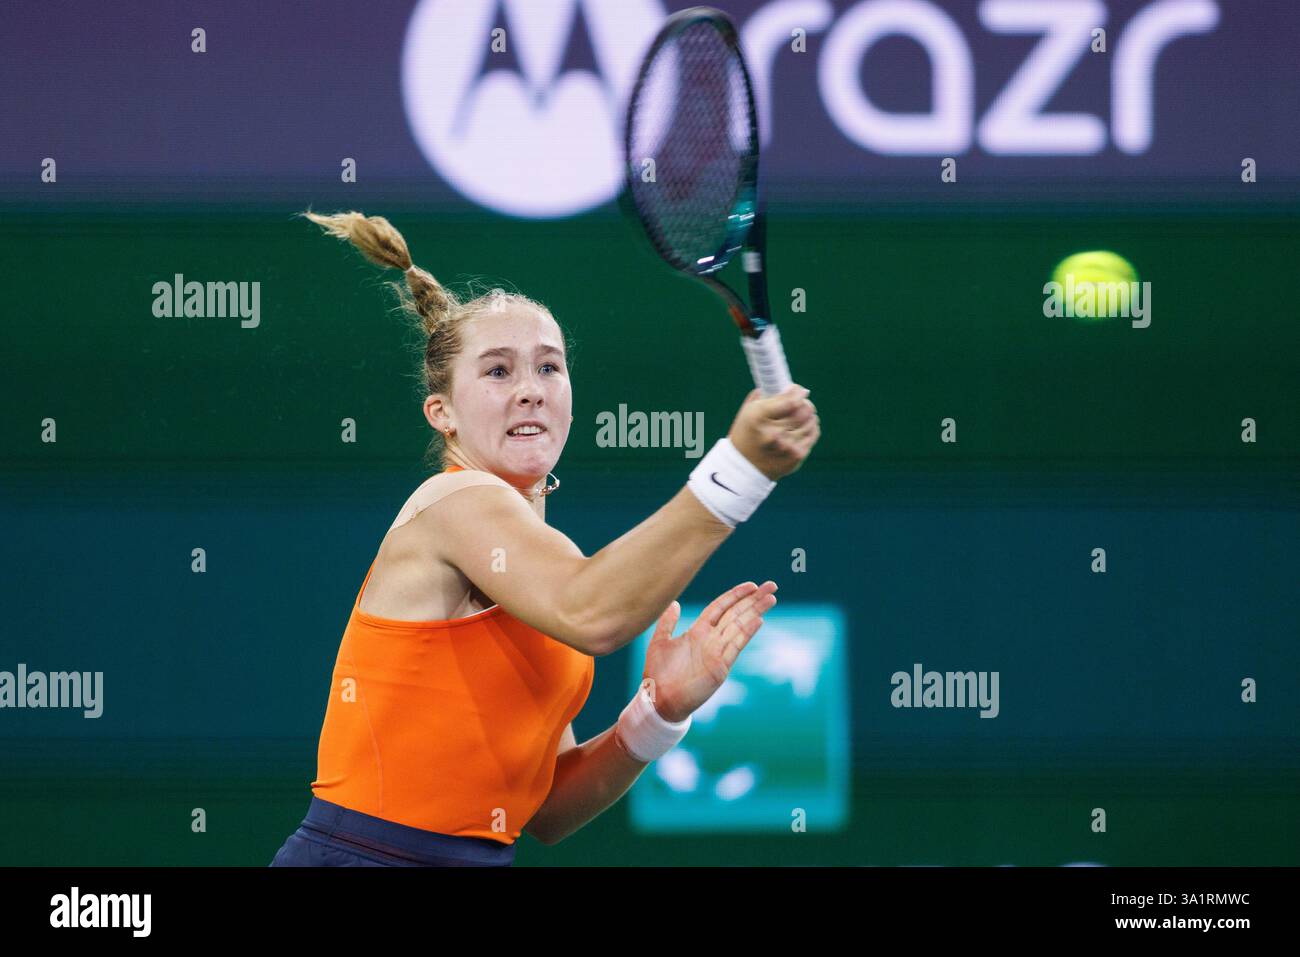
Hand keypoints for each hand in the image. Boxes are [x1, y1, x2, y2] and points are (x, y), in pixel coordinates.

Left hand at [640, 581, 777, 722]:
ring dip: (755, 611)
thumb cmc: (658, 674)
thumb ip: (667, 622)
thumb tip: (674, 602)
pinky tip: (758, 620)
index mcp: (697, 632)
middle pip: (736, 613)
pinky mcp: (720, 667)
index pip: (721, 607)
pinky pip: (736, 646)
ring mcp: (717, 652)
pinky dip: (747, 633)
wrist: (659, 700)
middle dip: (753, 599)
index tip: (752, 585)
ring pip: (740, 626)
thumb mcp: (660, 642)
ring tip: (771, 599)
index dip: (735, 595)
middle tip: (772, 586)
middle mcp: (710, 640)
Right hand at [727, 383, 819, 479]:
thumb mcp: (748, 411)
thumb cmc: (747, 433)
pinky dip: (812, 426)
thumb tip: (789, 386)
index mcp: (757, 418)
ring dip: (809, 414)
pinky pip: (813, 434)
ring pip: (810, 421)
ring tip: (804, 413)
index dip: (797, 392)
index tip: (798, 390)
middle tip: (802, 400)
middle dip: (804, 402)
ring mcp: (786, 446)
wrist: (743, 466)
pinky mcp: (796, 456)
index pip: (788, 401)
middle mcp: (772, 433)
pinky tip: (805, 425)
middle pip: (802, 410)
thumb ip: (766, 395)